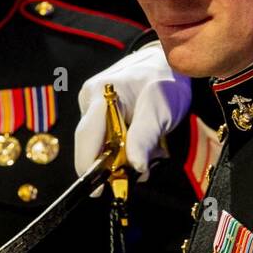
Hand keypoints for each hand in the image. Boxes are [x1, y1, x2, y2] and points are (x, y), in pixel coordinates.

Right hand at [73, 41, 190, 184]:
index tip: (98, 189)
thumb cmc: (164, 81)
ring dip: (120, 158)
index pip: (87, 136)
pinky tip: (141, 144)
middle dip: (109, 164)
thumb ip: (146, 137)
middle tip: (132, 175)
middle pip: (90, 143)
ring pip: (99, 144)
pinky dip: (122, 149)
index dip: (88, 164)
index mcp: (100, 94)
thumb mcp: (160, 109)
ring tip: (148, 154)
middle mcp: (90, 99)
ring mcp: (92, 106)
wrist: (165, 63)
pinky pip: (105, 139)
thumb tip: (136, 166)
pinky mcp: (99, 113)